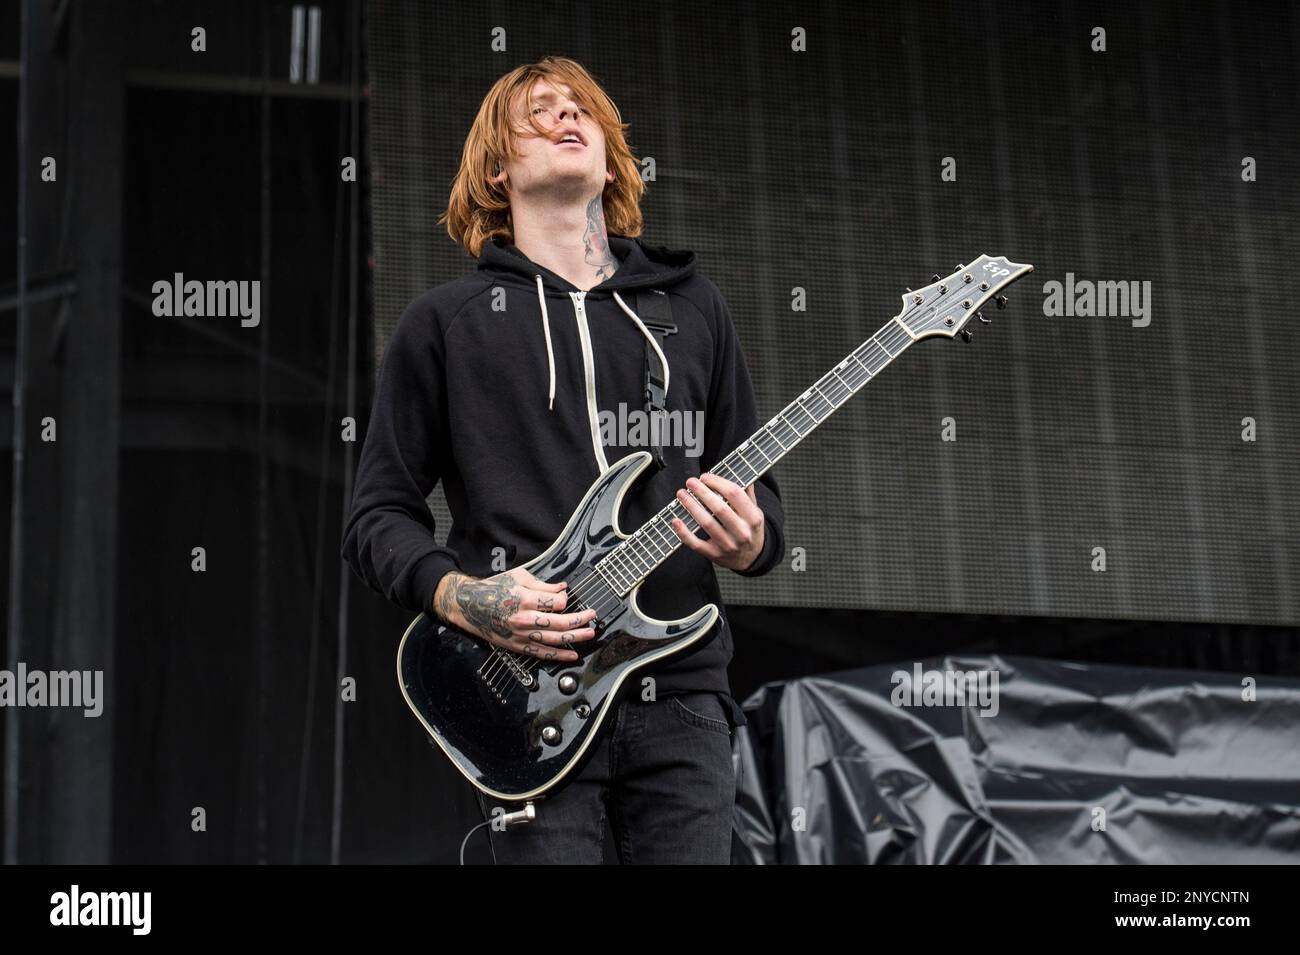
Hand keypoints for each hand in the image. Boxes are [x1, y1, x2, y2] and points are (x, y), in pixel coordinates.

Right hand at [432, 567, 597, 662]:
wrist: (468, 605)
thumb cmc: (493, 588)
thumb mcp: (518, 577)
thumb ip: (543, 585)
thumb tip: (563, 588)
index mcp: (524, 598)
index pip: (556, 603)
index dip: (566, 600)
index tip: (568, 599)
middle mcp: (523, 619)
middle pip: (560, 623)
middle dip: (580, 620)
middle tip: (592, 617)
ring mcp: (520, 635)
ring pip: (554, 640)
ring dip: (575, 638)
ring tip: (589, 634)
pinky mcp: (516, 646)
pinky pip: (541, 654)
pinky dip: (558, 656)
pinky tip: (572, 655)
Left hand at [670, 473, 765, 572]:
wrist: (752, 558)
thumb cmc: (750, 530)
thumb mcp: (755, 511)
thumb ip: (746, 493)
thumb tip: (739, 472)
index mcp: (753, 518)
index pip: (735, 494)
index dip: (718, 482)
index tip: (705, 477)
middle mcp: (741, 532)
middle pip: (719, 508)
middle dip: (702, 492)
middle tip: (691, 482)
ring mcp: (728, 545)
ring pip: (706, 523)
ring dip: (691, 506)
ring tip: (682, 494)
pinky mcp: (715, 554)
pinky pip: (696, 544)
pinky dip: (684, 532)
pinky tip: (676, 520)